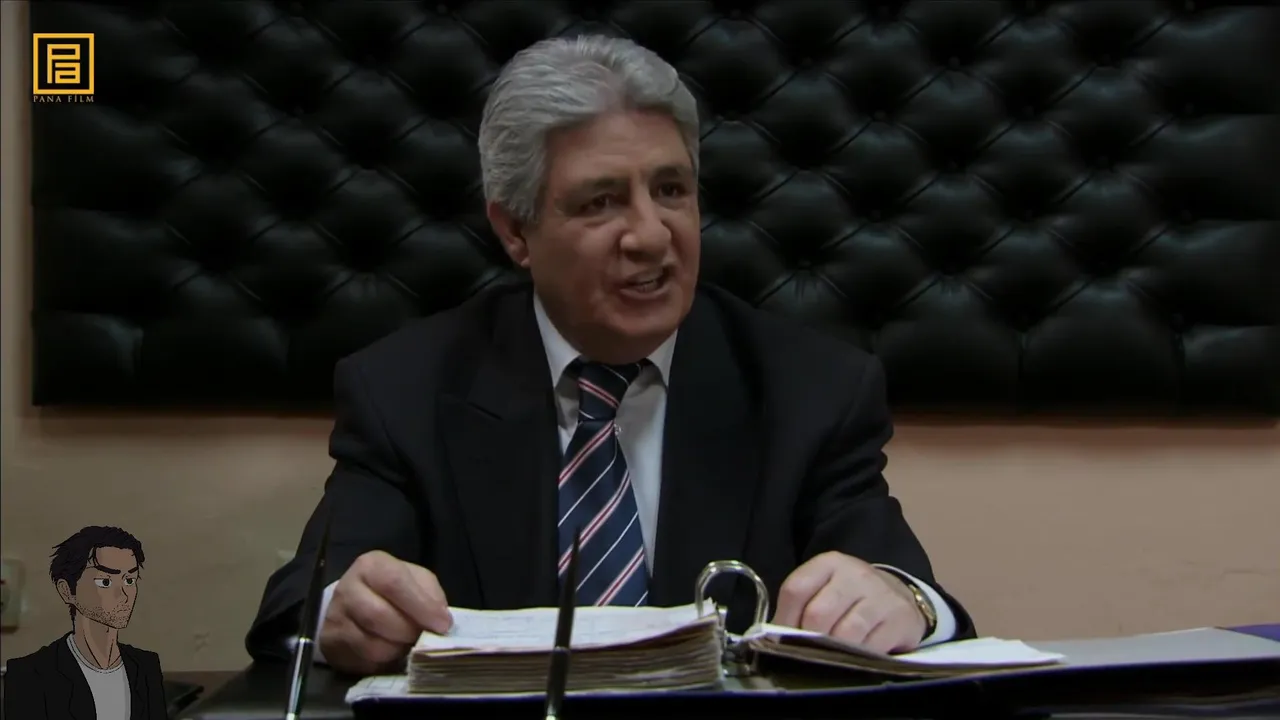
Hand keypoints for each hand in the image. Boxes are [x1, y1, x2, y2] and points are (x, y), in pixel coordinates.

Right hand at [318, 551, 452, 674]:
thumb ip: (430, 594)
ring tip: (407, 644)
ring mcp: (335, 617)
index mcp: (371, 566)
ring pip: (371, 644)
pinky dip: (384, 662)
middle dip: (408, 632)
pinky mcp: (330, 643)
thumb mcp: (415, 581)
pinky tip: (391, 653)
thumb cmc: (393, 591)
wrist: (354, 605)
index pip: (394, 583)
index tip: (442, 625)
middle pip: (379, 616)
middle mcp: (347, 588)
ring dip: (398, 649)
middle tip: (422, 637)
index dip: (421, 606)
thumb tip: (440, 619)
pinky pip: (363, 660)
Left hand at [773, 551, 925, 653]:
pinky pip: (871, 648)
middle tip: (809, 651)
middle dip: (808, 639)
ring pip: (845, 634)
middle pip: (818, 614)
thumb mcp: (823, 590)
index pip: (795, 590)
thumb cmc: (850, 596)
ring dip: (834, 652)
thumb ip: (799, 608)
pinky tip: (857, 655)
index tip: (781, 638)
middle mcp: (855, 575)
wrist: (897, 595)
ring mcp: (879, 595)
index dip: (784, 619)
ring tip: (832, 655)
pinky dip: (859, 658)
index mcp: (828, 564)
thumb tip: (774, 639)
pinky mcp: (899, 619)